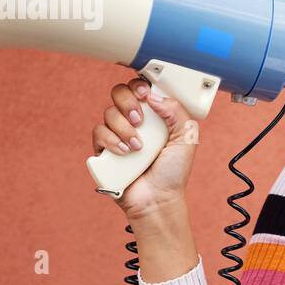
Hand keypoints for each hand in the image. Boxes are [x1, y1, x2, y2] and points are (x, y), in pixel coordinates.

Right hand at [91, 76, 199, 219]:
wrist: (158, 199)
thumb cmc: (173, 172)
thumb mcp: (186, 138)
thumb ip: (177, 112)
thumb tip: (154, 96)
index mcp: (154, 115)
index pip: (140, 89)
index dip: (139, 86)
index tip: (145, 95)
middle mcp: (134, 121)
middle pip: (119, 93)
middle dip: (128, 103)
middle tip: (140, 121)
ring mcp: (117, 134)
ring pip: (109, 113)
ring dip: (124, 128)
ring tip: (138, 147)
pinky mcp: (104, 149)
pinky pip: (99, 133)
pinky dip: (111, 140)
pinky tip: (125, 153)